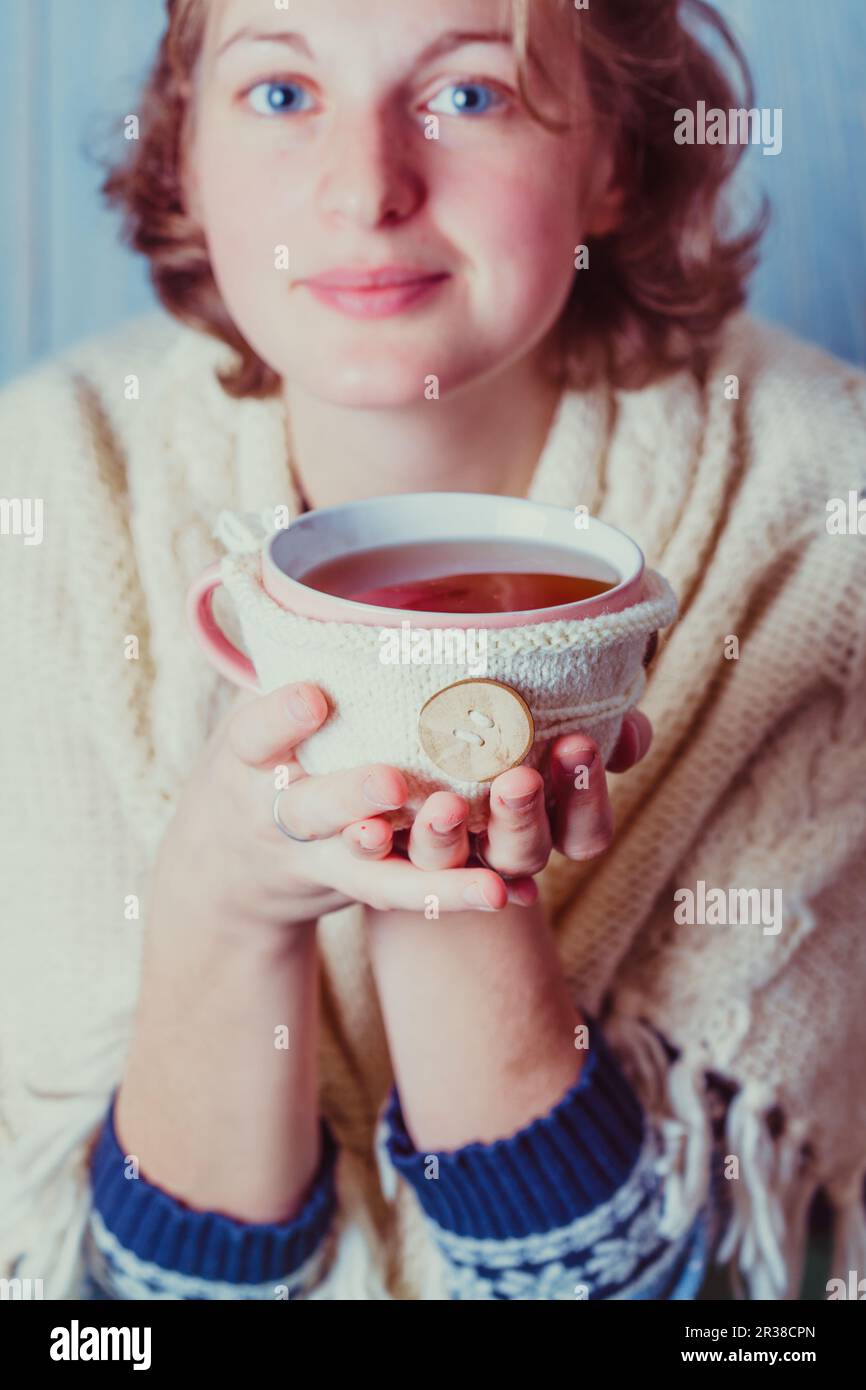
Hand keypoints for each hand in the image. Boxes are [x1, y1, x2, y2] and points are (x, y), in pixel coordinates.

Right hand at [151, 680, 519, 935]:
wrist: (225, 875)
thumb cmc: (260, 762)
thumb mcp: (253, 716)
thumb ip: (281, 661)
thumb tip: (284, 566)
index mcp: (251, 761)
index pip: (253, 736)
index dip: (278, 718)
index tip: (314, 695)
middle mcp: (281, 816)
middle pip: (311, 812)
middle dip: (348, 795)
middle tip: (393, 783)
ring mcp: (324, 862)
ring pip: (374, 876)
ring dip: (433, 875)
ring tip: (489, 879)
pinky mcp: (363, 889)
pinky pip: (412, 896)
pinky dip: (460, 895)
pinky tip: (512, 893)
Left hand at [343, 711, 652, 900]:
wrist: (398, 742)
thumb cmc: (496, 713)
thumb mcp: (548, 709)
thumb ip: (600, 720)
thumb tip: (627, 737)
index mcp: (548, 821)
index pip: (585, 832)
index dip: (584, 797)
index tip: (576, 743)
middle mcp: (496, 850)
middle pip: (523, 854)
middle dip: (522, 816)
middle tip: (516, 779)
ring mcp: (438, 857)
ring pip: (447, 865)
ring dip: (448, 839)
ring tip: (442, 805)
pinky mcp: (377, 856)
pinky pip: (373, 861)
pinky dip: (370, 844)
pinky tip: (364, 828)